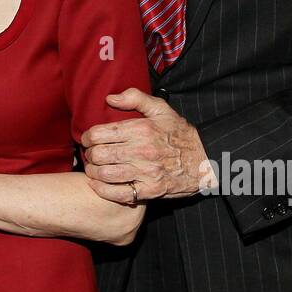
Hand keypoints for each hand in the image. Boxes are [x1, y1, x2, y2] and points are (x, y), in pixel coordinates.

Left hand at [80, 89, 211, 202]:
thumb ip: (135, 98)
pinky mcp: (150, 190)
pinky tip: (99, 185)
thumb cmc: (180, 133)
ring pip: (105, 174)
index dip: (87, 137)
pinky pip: (119, 194)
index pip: (99, 134)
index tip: (87, 140)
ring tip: (93, 169)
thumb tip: (110, 98)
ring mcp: (146, 172)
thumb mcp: (161, 109)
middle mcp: (142, 150)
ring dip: (93, 173)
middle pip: (99, 155)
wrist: (205, 158)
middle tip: (90, 155)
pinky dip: (103, 191)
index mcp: (141, 129)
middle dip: (89, 155)